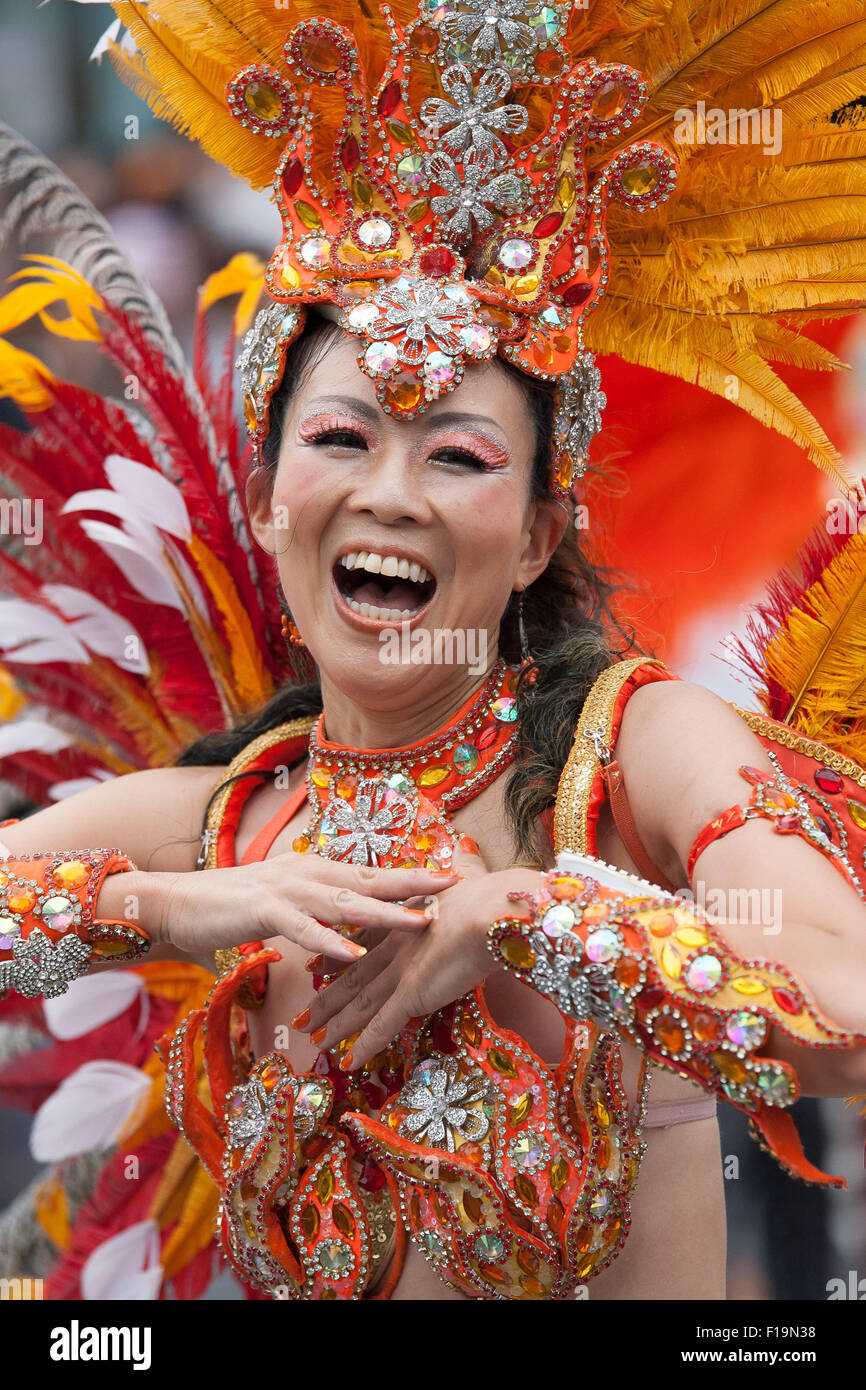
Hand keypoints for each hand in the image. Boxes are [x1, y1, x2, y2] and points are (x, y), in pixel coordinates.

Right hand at [97, 854, 457, 963]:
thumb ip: (320, 912)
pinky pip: (304, 929)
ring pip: (347, 902)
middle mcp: (309, 873)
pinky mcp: (264, 911)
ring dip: (387, 913)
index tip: (452, 875)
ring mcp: (287, 890)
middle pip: (371, 879)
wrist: (178, 902)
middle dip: (415, 883)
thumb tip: (353, 928)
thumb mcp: (287, 904)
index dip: (413, 875)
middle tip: (456, 885)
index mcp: (317, 872)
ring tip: (422, 922)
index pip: (374, 873)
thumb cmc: (234, 907)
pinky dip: (331, 942)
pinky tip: (355, 954)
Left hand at [291, 847, 542, 1065]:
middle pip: (352, 977)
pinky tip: (348, 1062)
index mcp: (404, 920)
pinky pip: (382, 1025)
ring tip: (312, 1041)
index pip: (363, 942)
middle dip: (326, 1000)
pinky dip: (364, 1045)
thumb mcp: (468, 880)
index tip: (316, 966)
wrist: (492, 910)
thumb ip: (461, 876)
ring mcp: (401, 971)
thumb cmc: (488, 896)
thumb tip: (466, 855)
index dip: (338, 956)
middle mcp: (395, 946)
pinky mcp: (412, 994)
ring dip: (335, 1026)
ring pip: (359, 1004)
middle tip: (301, 1016)